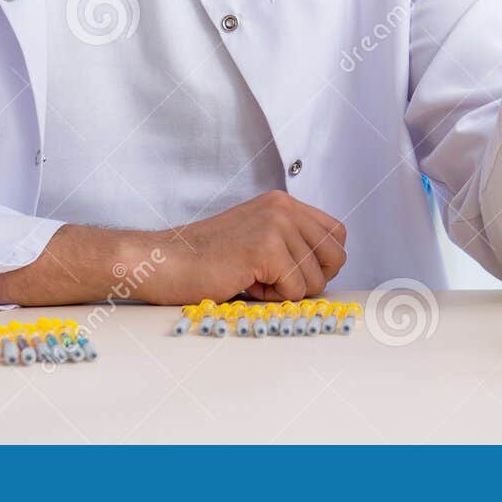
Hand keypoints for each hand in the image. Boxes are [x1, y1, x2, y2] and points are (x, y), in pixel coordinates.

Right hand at [135, 190, 346, 304]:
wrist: (166, 263)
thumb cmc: (206, 260)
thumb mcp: (257, 237)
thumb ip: (291, 243)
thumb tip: (331, 269)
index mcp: (282, 202)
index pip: (336, 233)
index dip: (322, 261)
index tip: (294, 272)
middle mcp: (283, 207)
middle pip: (335, 255)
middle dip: (312, 279)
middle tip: (275, 281)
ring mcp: (276, 224)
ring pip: (315, 279)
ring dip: (286, 292)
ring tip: (251, 279)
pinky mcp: (267, 248)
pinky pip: (295, 290)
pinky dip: (273, 298)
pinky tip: (245, 283)